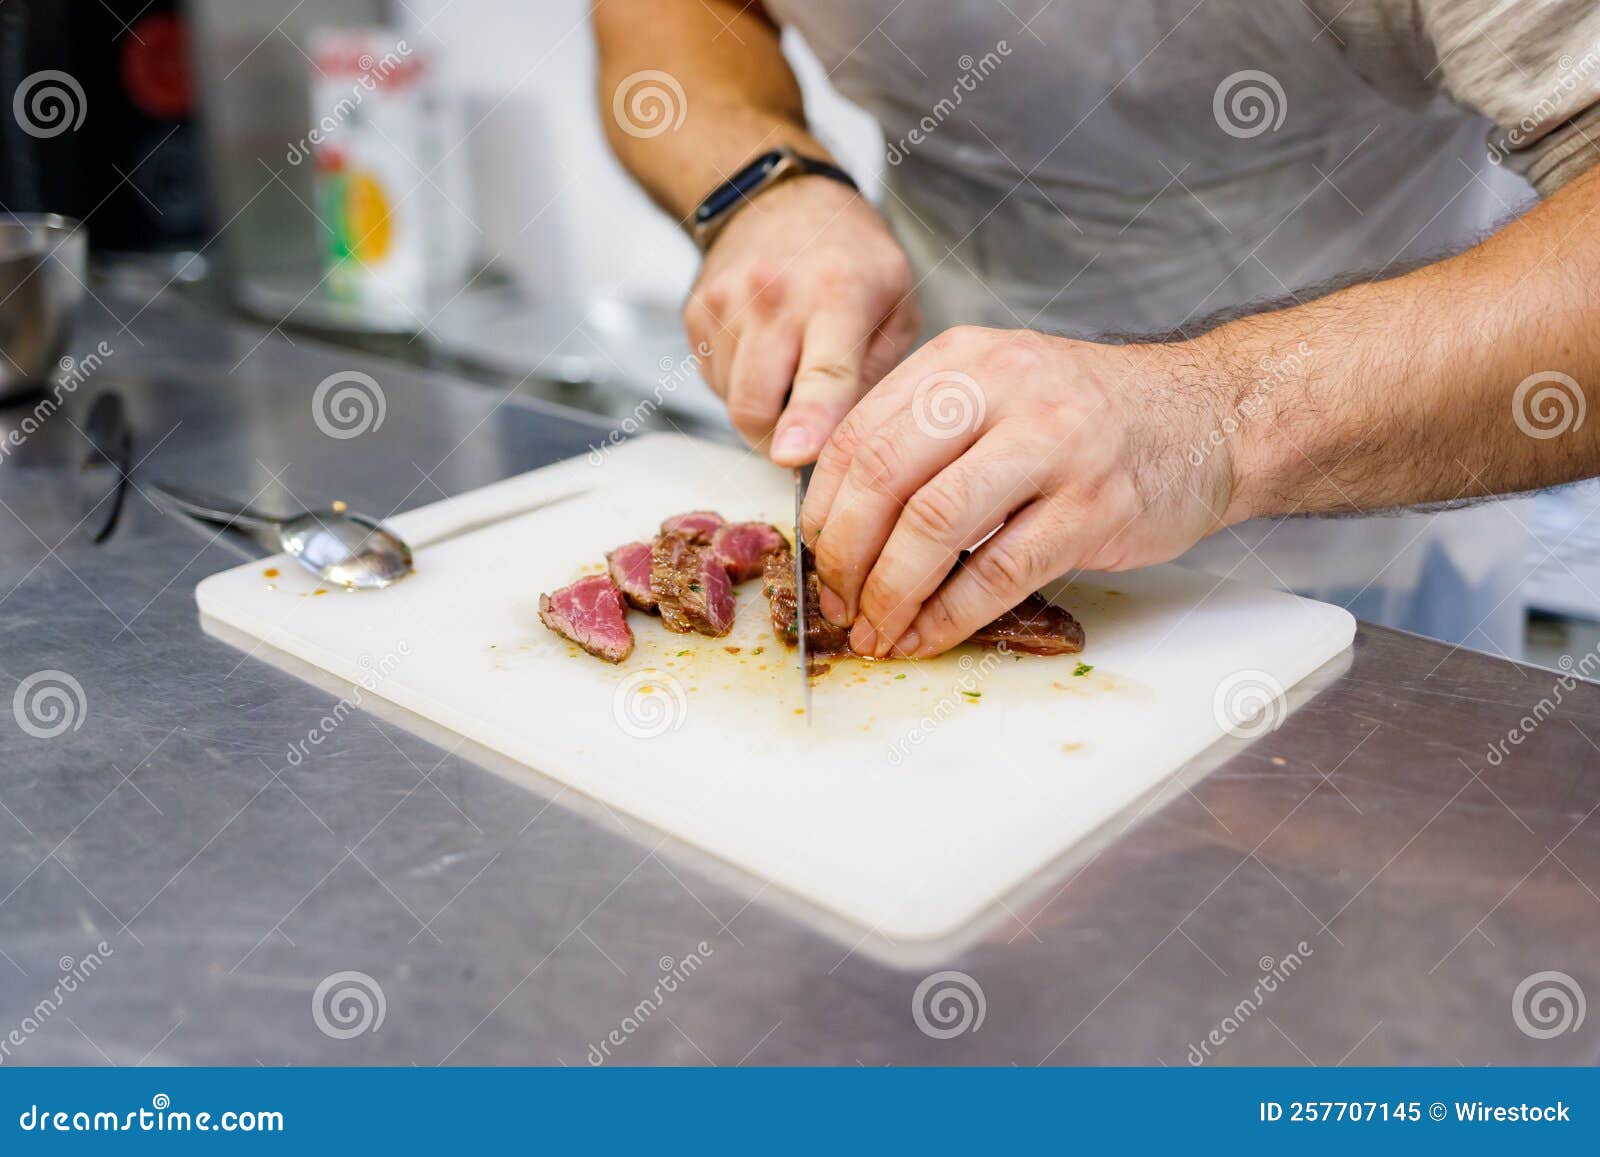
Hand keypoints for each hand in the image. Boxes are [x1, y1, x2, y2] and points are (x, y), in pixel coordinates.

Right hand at [684, 175, 921, 464]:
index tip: (793, 459)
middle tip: (808, 433)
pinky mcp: (695, 314)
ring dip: (763, 408)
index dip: (808, 423)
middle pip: (756, 406)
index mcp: (837, 295)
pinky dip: (741, 383)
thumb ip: (876, 378)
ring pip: (733, 402)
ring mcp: (726, 304)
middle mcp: (774, 296)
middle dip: (778, 441)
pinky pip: (715, 382)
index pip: (822, 374)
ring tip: (791, 366)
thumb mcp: (897, 307)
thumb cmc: (851, 257)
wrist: (782, 198)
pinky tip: (765, 349)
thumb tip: (845, 444)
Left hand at [800, 326, 1242, 657]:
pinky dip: (949, 617)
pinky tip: (928, 637)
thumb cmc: (1090, 418)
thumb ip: (925, 433)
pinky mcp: (1093, 506)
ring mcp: (1052, 445)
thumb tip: (839, 518)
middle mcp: (1001, 389)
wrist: (1209, 417)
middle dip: (844, 557)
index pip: (857, 435)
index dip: (821, 510)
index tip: (813, 559)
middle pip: (882, 478)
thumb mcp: (1000, 391)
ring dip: (890, 594)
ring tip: (876, 631)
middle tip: (835, 605)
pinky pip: (997, 573)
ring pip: (932, 527)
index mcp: (961, 361)